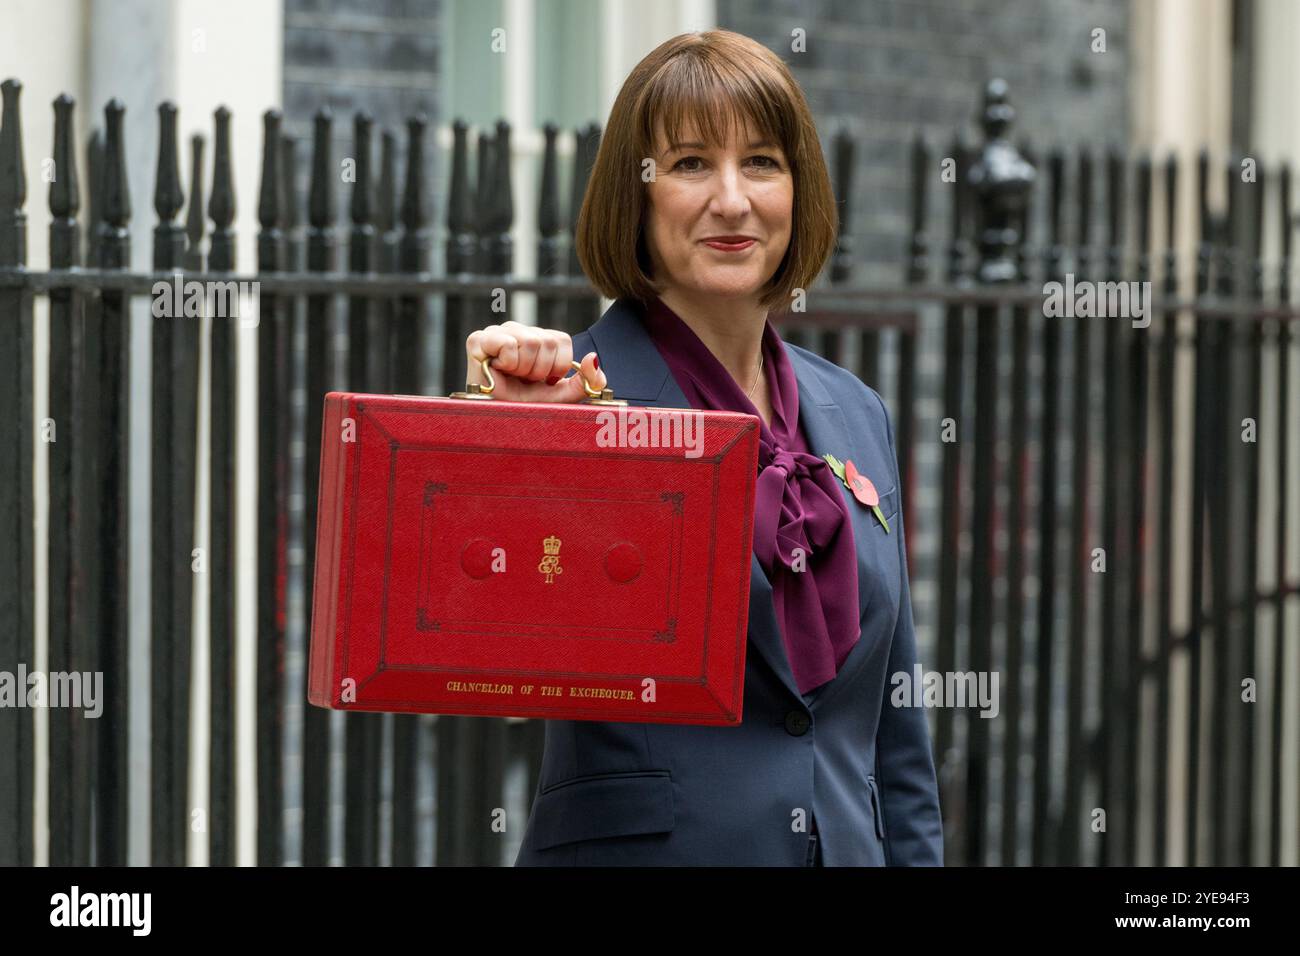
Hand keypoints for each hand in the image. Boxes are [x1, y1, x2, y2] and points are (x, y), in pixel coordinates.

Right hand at [464, 320, 606, 402]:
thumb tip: (594, 358)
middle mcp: (517, 330)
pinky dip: (508, 364)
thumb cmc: (524, 407)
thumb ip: (584, 381)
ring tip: (512, 377)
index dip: (558, 366)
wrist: (496, 420)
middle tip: (524, 381)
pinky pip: (509, 344)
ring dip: (525, 369)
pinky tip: (498, 371)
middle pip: (548, 341)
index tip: (543, 381)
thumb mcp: (561, 396)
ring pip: (531, 342)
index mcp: (537, 338)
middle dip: (540, 371)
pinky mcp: (478, 340)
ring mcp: (497, 332)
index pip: (562, 339)